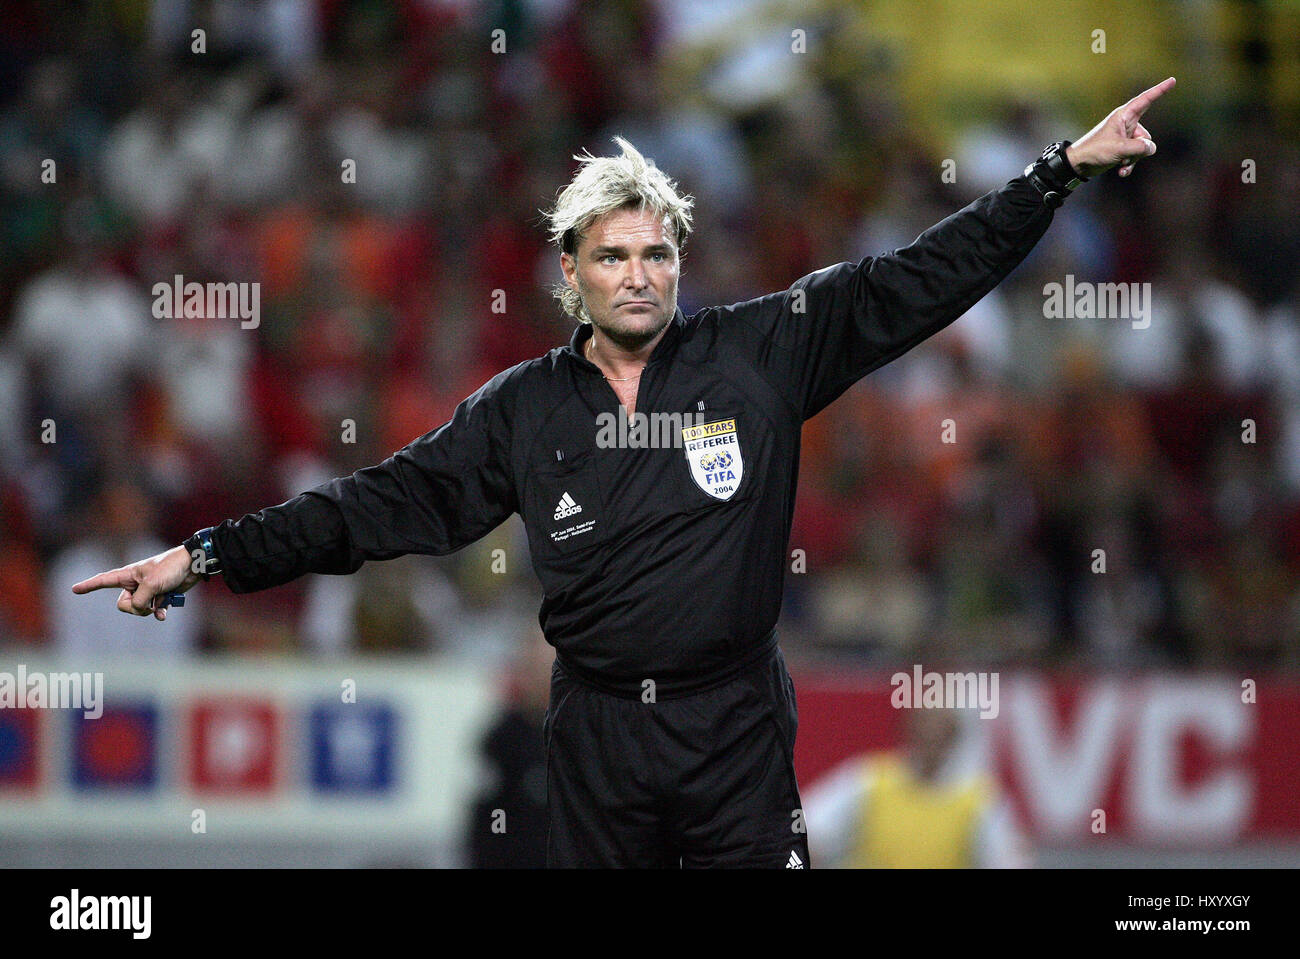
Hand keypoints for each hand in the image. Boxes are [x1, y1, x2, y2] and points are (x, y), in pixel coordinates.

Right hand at [71, 545, 201, 620]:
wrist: (193, 566)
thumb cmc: (171, 568)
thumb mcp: (152, 585)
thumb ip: (140, 600)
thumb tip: (139, 610)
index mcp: (128, 574)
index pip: (103, 580)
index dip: (89, 585)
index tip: (73, 589)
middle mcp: (135, 582)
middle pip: (123, 604)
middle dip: (135, 608)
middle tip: (149, 601)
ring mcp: (147, 590)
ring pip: (138, 609)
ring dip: (149, 610)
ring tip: (161, 601)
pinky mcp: (160, 596)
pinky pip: (152, 611)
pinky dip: (158, 613)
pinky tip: (164, 614)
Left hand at [1065, 77, 1175, 179]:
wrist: (1078, 164)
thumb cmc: (1095, 150)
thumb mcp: (1120, 149)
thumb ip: (1140, 148)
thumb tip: (1151, 148)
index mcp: (1124, 116)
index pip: (1146, 100)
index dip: (1160, 90)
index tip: (1172, 80)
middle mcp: (1126, 124)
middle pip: (1146, 136)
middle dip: (1139, 149)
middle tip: (1124, 155)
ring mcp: (1125, 137)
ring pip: (1141, 148)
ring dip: (1133, 159)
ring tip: (1120, 164)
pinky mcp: (1122, 148)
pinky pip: (1135, 156)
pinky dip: (1129, 164)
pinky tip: (1121, 171)